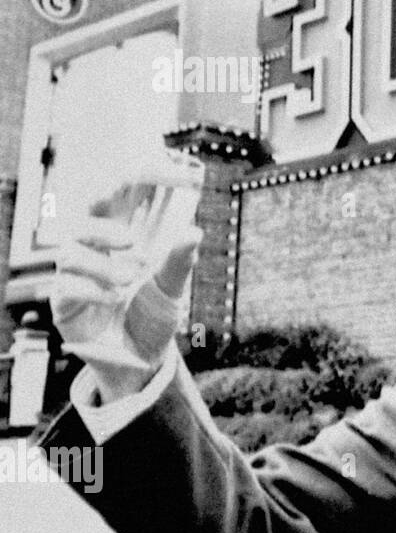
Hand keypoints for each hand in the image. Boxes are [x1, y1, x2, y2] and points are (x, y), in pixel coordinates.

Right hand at [52, 172, 202, 403]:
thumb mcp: (173, 289)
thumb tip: (193, 231)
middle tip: (130, 239)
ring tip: (129, 279)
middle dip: (101, 223)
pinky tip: (114, 298)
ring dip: (102, 265)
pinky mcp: (64, 304)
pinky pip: (65, 287)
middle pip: (80, 221)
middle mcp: (94, 254)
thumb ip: (180, 261)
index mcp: (119, 243)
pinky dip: (92, 291)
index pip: (111, 205)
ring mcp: (76, 278)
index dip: (118, 185)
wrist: (142, 360)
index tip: (136, 172)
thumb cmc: (153, 316)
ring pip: (69, 253)